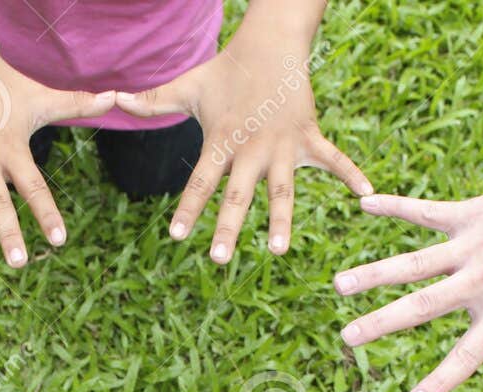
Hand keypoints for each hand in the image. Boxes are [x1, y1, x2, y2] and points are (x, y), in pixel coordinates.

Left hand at [117, 26, 368, 260]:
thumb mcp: (188, 86)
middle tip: (219, 259)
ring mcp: (283, 145)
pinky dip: (352, 174)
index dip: (189, 207)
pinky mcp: (309, 136)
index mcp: (222, 140)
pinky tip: (368, 195)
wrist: (271, 43)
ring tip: (278, 250)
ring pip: (283, 190)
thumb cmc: (227, 71)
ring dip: (282, 220)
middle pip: (238, 194)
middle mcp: (252, 148)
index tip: (177, 236)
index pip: (201, 180)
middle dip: (229, 226)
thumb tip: (114, 100)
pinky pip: (334, 159)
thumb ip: (153, 100)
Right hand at [335, 153, 482, 391]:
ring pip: (415, 262)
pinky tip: (365, 203)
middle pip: (424, 306)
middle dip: (383, 323)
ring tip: (339, 284)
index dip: (441, 380)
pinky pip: (427, 210)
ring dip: (374, 273)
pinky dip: (397, 206)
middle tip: (348, 339)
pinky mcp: (475, 212)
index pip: (468, 354)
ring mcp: (476, 244)